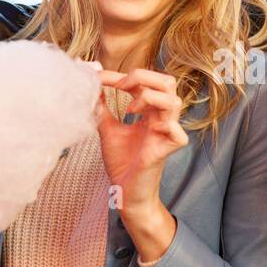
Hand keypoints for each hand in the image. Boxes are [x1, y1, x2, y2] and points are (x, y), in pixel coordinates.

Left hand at [96, 67, 185, 262]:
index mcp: (150, 111)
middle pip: (168, 82)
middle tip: (121, 86)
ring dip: (149, 98)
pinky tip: (143, 129)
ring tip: (129, 109)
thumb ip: (102, 105)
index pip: (146, 81)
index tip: (98, 75)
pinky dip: (161, 125)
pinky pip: (176, 131)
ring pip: (174, 101)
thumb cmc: (121, 161)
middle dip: (143, 77)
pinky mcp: (169, 149)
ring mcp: (168, 132)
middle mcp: (162, 118)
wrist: (123, 191)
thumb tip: (91, 81)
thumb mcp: (107, 127)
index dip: (122, 75)